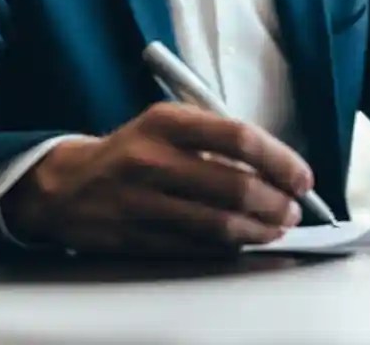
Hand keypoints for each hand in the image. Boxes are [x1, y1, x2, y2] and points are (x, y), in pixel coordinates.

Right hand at [0, 103, 311, 254]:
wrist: (67, 185)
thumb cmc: (134, 150)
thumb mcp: (170, 124)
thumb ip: (219, 139)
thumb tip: (276, 167)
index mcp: (167, 122)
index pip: (239, 138)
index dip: (280, 160)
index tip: (302, 177)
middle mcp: (153, 159)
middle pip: (235, 187)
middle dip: (276, 203)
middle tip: (293, 209)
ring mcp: (143, 202)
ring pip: (219, 224)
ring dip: (259, 230)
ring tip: (276, 227)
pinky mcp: (137, 237)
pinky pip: (197, 246)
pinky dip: (229, 246)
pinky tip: (244, 240)